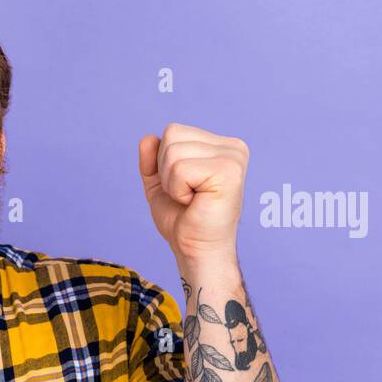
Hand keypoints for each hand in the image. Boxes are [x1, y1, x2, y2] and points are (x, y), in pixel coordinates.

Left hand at [138, 123, 247, 263]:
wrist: (196, 250)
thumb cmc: (183, 220)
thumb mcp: (160, 184)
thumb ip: (152, 160)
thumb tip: (147, 138)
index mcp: (220, 146)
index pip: (173, 131)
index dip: (163, 163)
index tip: (184, 187)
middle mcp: (232, 147)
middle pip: (172, 136)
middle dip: (165, 171)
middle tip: (186, 195)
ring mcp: (233, 157)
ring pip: (173, 152)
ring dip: (171, 183)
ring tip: (191, 199)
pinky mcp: (229, 171)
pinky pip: (180, 168)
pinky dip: (178, 190)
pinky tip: (195, 202)